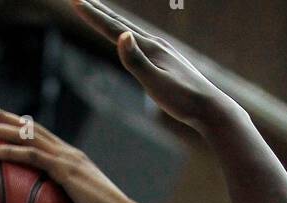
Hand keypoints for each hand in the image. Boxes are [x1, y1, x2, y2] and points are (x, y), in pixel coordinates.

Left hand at [0, 97, 134, 202]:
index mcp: (71, 160)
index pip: (40, 136)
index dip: (20, 125)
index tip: (1, 117)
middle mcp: (67, 152)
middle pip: (29, 126)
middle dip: (3, 114)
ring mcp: (65, 158)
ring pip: (24, 135)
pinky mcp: (64, 170)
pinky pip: (28, 156)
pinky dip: (6, 151)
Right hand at [72, 0, 233, 132]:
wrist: (212, 109)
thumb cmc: (183, 100)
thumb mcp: (155, 83)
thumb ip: (136, 61)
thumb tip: (122, 35)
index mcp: (149, 48)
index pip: (113, 28)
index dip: (92, 16)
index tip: (74, 1)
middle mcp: (156, 44)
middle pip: (121, 24)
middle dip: (99, 12)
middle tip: (81, 0)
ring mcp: (164, 52)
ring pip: (133, 33)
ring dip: (114, 22)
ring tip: (103, 16)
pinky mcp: (170, 63)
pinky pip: (143, 44)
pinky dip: (131, 37)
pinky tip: (134, 41)